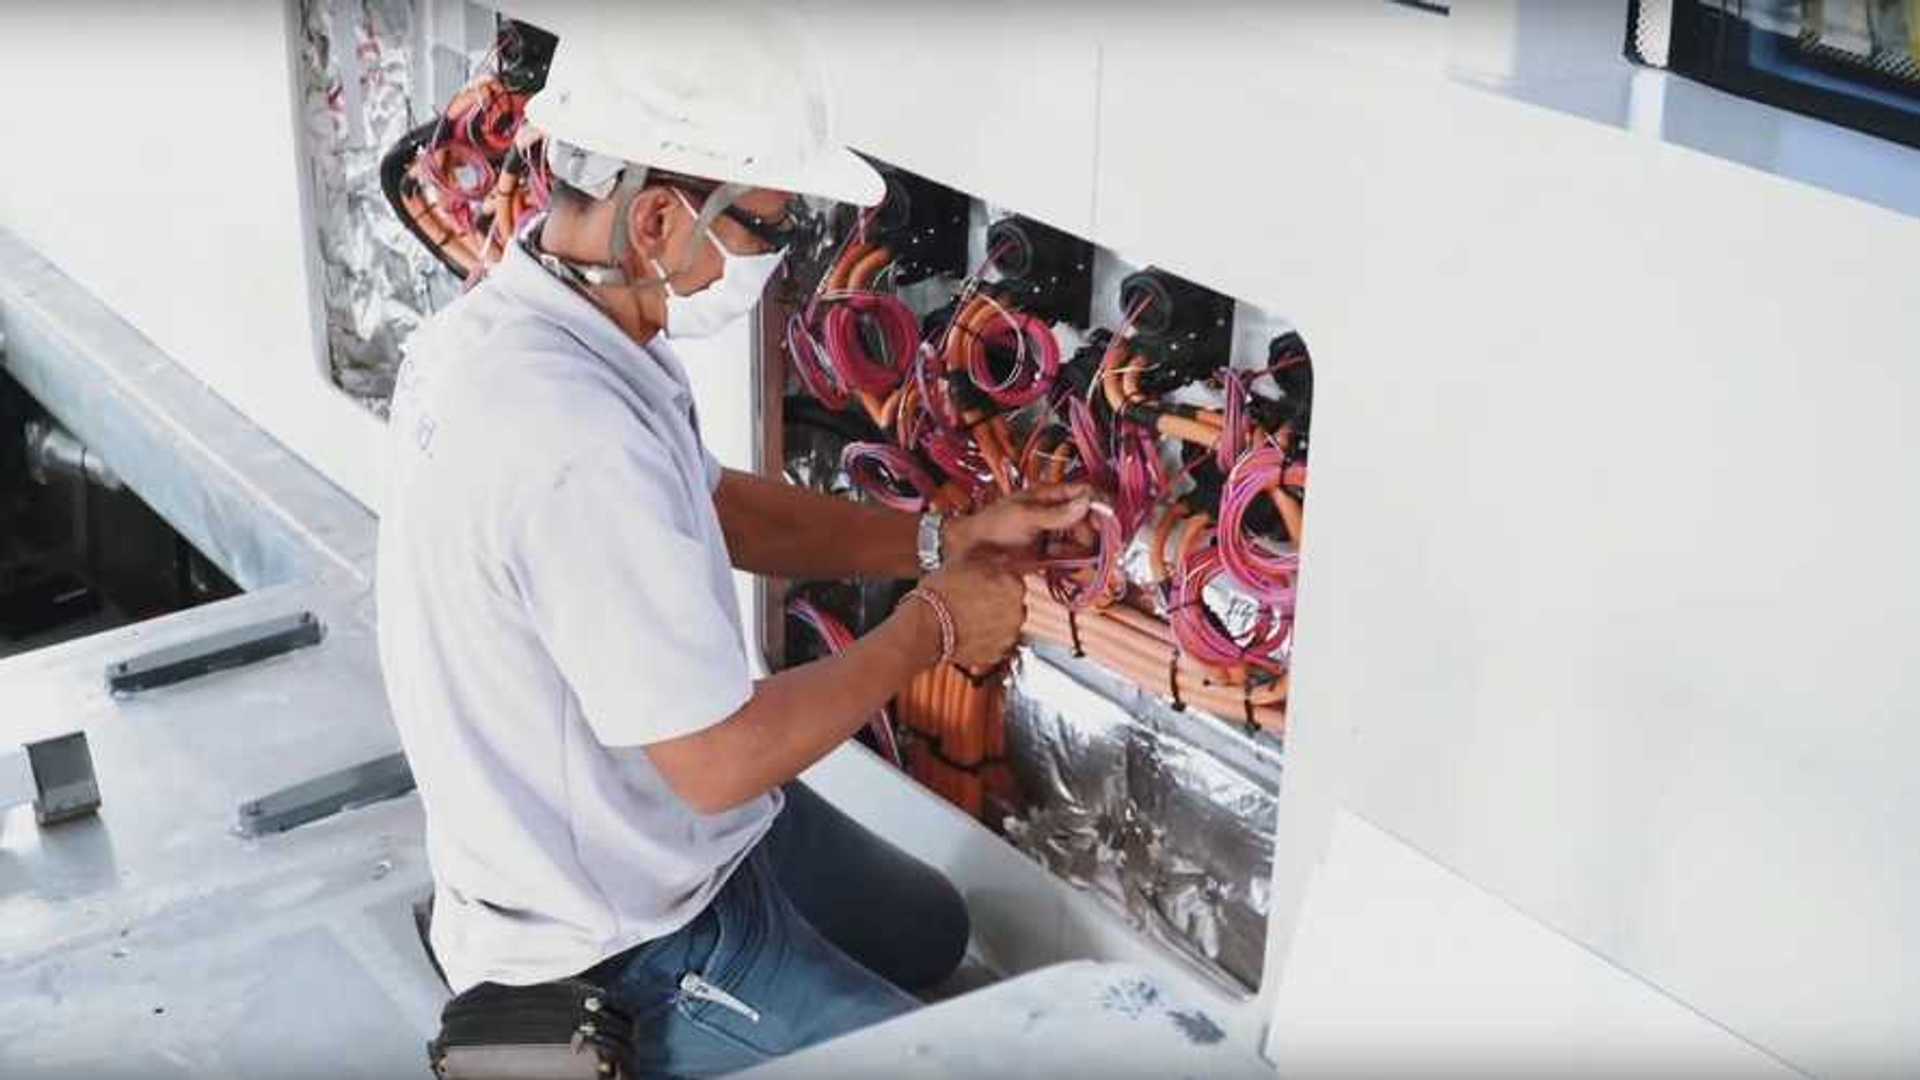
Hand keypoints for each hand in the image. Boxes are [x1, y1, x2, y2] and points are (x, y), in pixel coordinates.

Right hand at [919, 561, 1023, 668]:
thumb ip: (990, 559)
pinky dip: (987, 640)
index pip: (1015, 580)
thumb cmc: (941, 593)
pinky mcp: (996, 655)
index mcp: (1013, 585)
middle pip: (1014, 604)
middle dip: (999, 602)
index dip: (998, 581)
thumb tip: (1000, 558)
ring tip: (969, 618)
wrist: (926, 626)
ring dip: (994, 621)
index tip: (986, 583)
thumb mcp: (965, 561)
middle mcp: (1017, 612)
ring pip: (1006, 625)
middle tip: (975, 600)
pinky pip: (996, 644)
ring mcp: (1008, 636)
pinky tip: (969, 632)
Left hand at [945, 483, 1094, 574]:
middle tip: (1083, 542)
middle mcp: (1055, 512)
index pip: (1085, 493)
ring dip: (1077, 547)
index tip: (1104, 520)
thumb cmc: (992, 527)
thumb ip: (1056, 513)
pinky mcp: (1051, 553)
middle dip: (1089, 532)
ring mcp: (1054, 532)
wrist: (974, 553)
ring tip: (1057, 551)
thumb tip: (1085, 503)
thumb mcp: (1024, 516)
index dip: (1098, 505)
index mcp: (1049, 494)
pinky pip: (1073, 555)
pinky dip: (1069, 558)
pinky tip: (1054, 558)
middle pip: (1089, 519)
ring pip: (1084, 539)